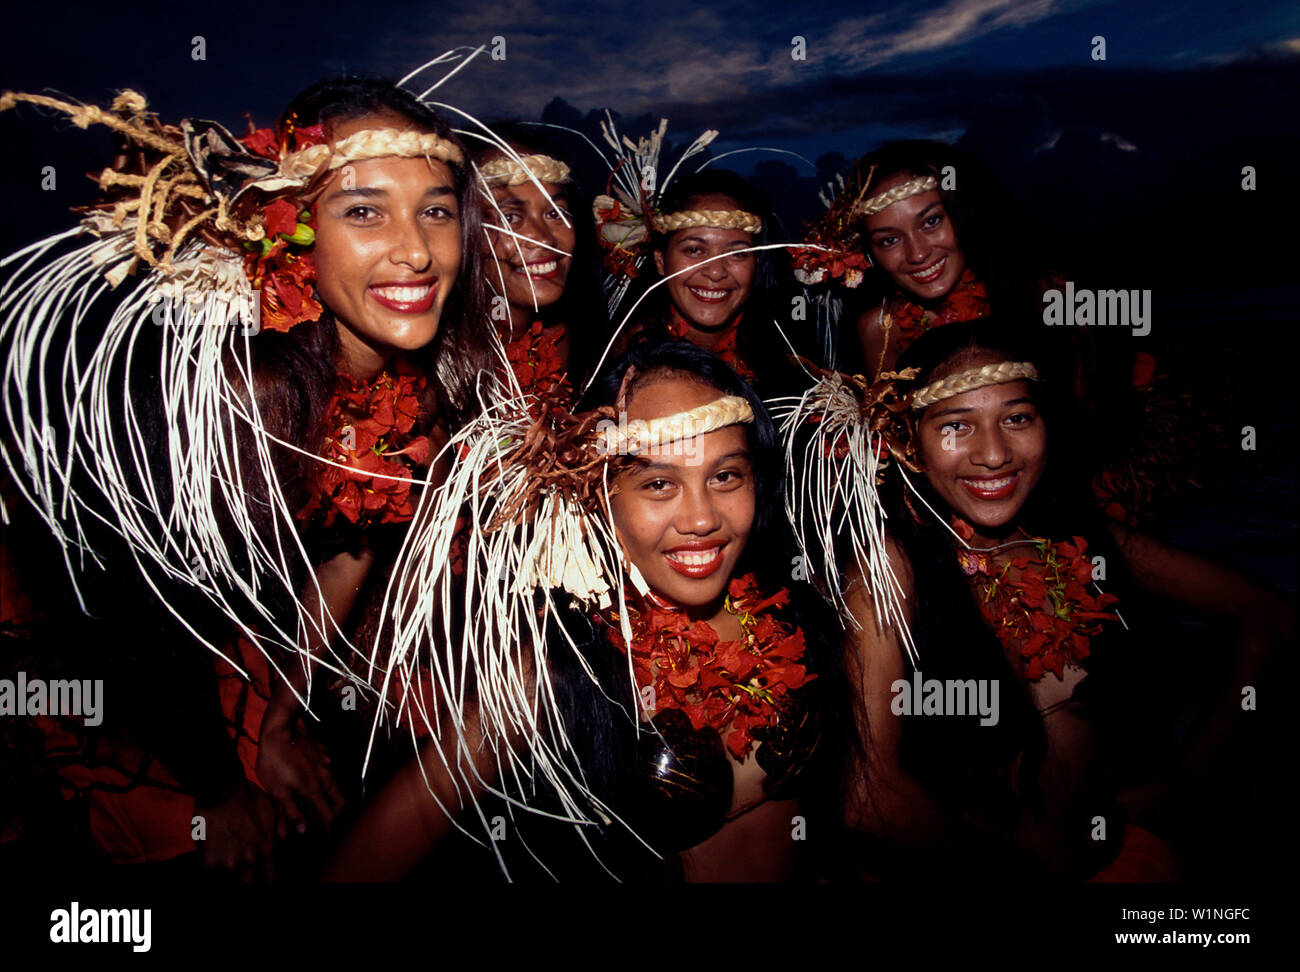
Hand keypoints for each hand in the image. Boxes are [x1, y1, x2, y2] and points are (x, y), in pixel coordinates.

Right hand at [193, 782, 280, 881]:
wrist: (219, 791)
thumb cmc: (249, 797)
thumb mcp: (273, 807)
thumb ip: (283, 825)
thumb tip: (287, 839)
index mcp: (265, 850)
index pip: (270, 877)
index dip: (268, 878)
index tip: (266, 878)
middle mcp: (248, 861)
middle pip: (248, 880)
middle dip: (247, 874)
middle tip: (242, 861)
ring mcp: (227, 863)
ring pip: (230, 875)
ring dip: (229, 868)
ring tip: (228, 852)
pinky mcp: (209, 862)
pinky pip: (213, 869)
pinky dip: (214, 862)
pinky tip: (215, 849)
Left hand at [255, 719, 345, 833]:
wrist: (279, 730)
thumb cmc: (274, 762)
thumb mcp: (276, 790)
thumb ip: (291, 811)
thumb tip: (302, 829)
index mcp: (312, 789)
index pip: (328, 814)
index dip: (330, 827)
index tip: (330, 835)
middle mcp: (324, 777)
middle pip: (340, 800)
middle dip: (338, 813)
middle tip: (330, 821)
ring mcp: (326, 763)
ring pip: (334, 784)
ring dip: (331, 796)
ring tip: (320, 802)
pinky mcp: (322, 753)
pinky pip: (328, 769)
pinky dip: (324, 778)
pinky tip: (314, 777)